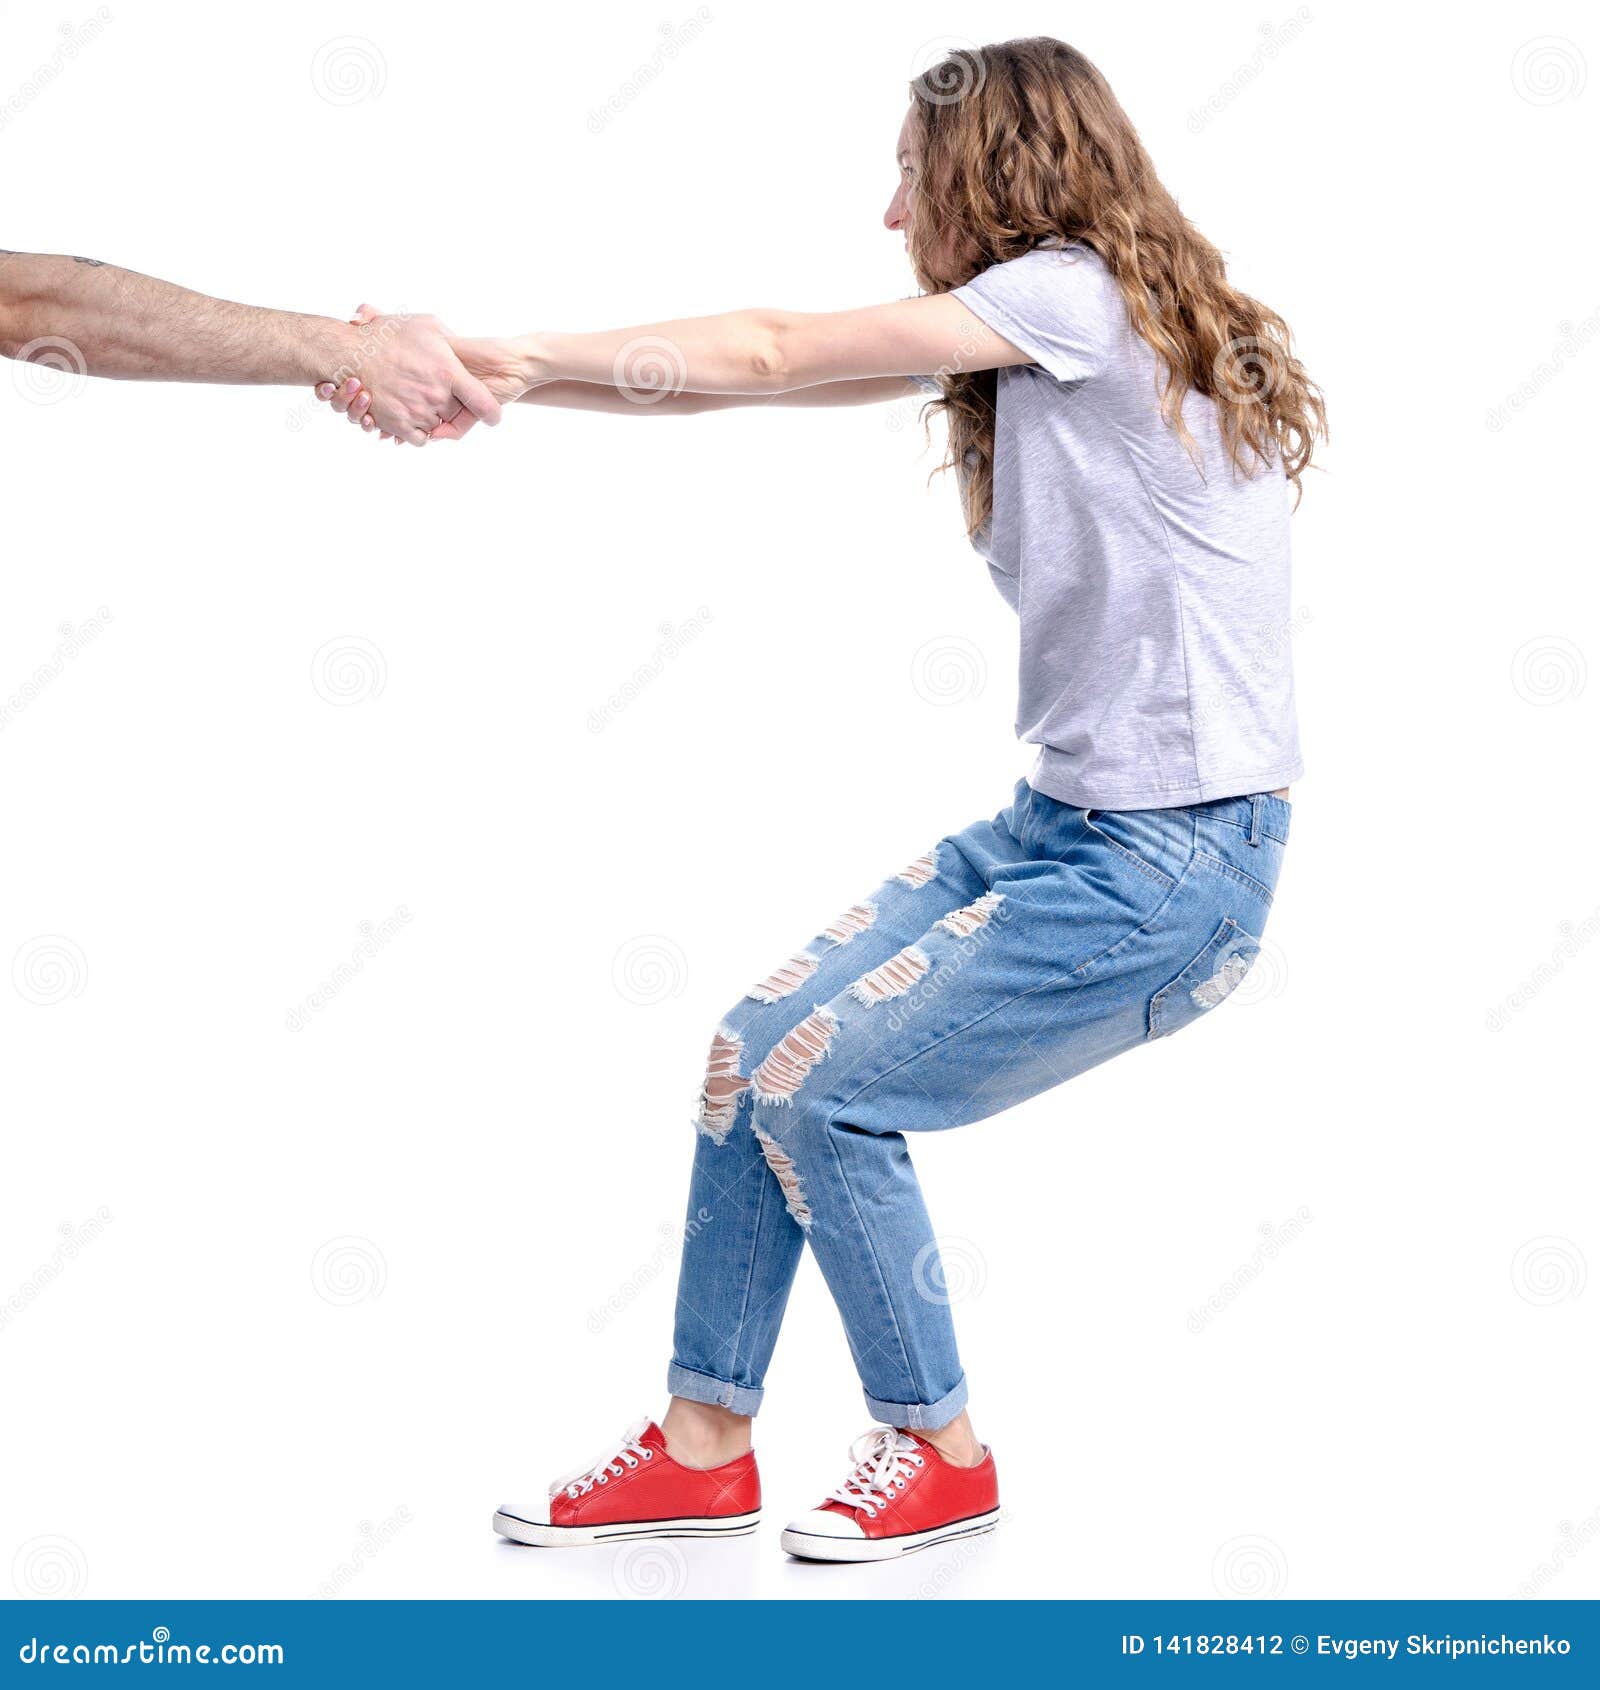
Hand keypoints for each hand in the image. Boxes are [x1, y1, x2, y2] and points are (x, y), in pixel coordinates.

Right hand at [313, 305, 503, 444]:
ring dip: (431, 417)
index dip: (492, 414)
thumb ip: (453, 340)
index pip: (484, 404)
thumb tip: (467, 353)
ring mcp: (416, 413)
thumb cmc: (388, 334)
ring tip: (415, 397)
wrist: (348, 350)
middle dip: (453, 407)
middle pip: (457, 414)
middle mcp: (435, 396)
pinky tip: (410, 415)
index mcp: (448, 372)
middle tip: (436, 392)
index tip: (493, 417)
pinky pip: (419, 440)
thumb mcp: (428, 325)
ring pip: (438, 426)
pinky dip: (417, 432)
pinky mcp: (397, 425)